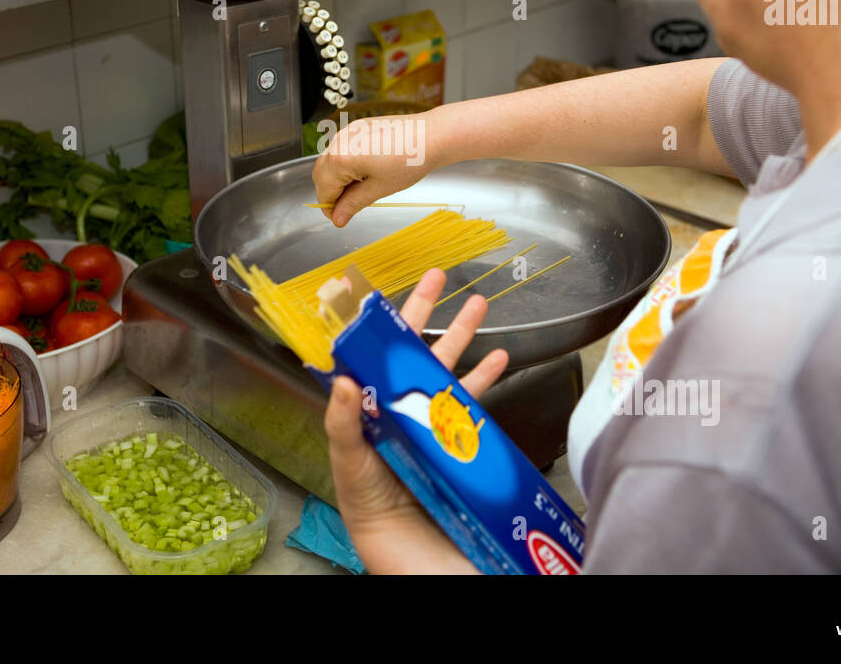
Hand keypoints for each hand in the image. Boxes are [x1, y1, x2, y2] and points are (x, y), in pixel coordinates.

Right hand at [311, 114, 439, 226]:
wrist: (431, 136)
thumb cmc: (410, 160)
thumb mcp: (379, 189)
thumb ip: (353, 204)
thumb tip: (338, 218)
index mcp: (341, 158)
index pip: (324, 189)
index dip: (329, 208)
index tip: (338, 218)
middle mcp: (340, 141)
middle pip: (321, 173)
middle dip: (330, 192)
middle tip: (346, 208)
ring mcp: (348, 131)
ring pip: (330, 160)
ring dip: (337, 178)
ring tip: (359, 190)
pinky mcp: (358, 127)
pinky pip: (341, 148)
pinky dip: (345, 163)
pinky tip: (364, 172)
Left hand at [323, 268, 508, 573]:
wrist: (422, 565)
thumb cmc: (375, 523)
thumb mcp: (351, 469)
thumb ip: (345, 425)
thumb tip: (341, 378)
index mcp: (372, 417)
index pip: (372, 360)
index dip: (378, 326)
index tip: (379, 292)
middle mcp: (403, 418)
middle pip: (414, 355)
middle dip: (426, 313)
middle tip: (437, 275)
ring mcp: (436, 431)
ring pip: (449, 371)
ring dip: (464, 335)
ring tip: (478, 303)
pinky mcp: (466, 447)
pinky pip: (477, 407)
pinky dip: (489, 381)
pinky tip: (500, 358)